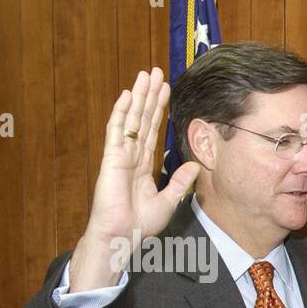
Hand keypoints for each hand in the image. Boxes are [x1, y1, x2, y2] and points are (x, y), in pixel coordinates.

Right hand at [70, 67, 200, 291]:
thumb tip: (195, 164)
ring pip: (130, 118)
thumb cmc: (140, 223)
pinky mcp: (111, 158)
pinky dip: (121, 113)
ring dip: (138, 96)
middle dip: (149, 95)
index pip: (153, 129)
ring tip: (144, 75)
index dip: (159, 109)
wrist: (122, 235)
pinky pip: (117, 131)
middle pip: (142, 118)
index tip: (166, 90)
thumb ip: (180, 181)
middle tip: (155, 71)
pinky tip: (127, 96)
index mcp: (143, 163)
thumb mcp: (169, 199)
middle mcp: (131, 154)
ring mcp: (120, 154)